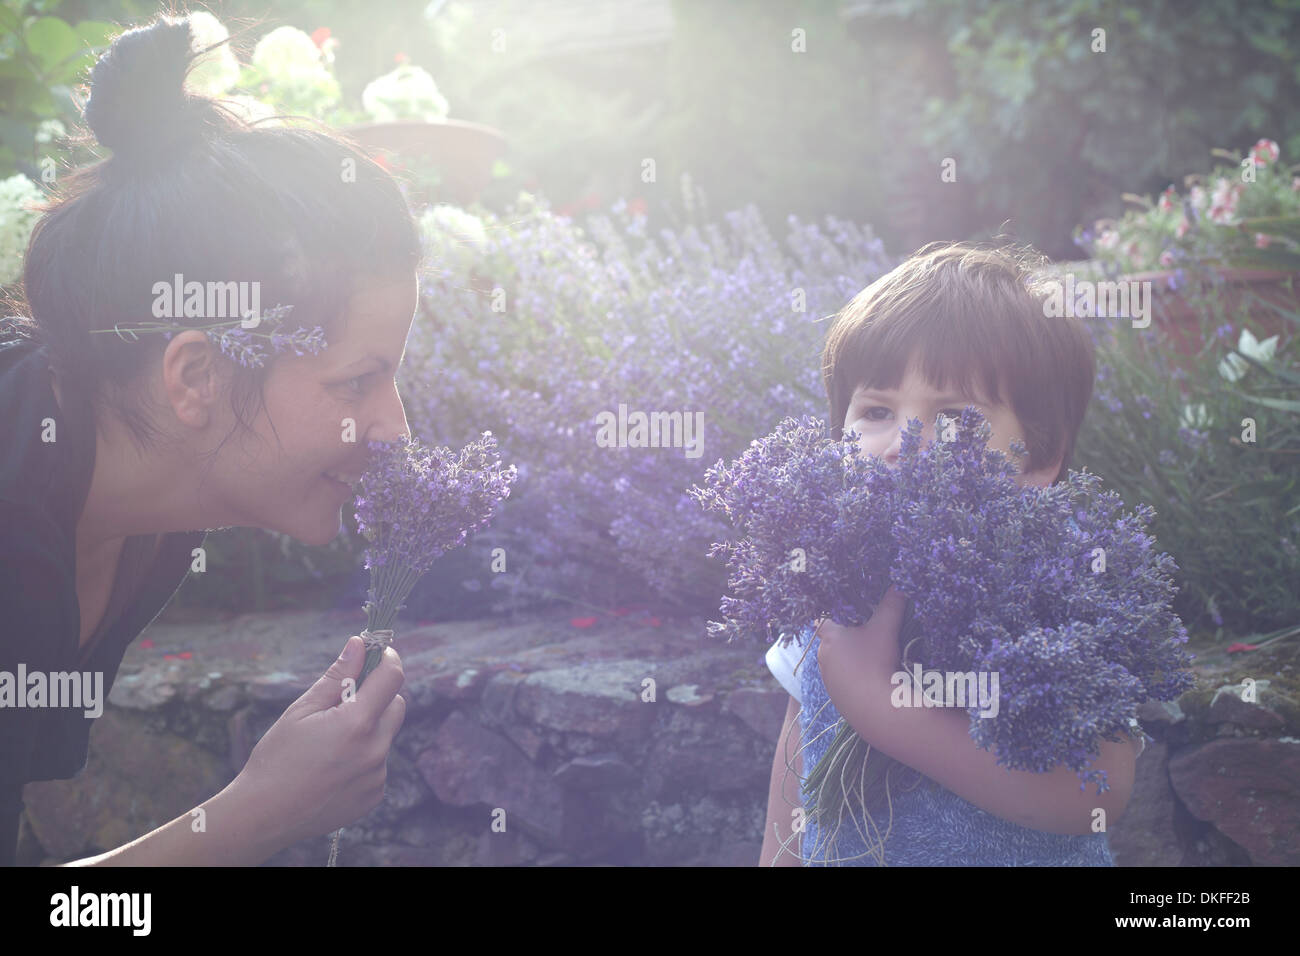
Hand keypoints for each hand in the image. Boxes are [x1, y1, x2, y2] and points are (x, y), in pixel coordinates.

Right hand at [228, 635, 406, 852]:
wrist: (263, 815)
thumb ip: (337, 676)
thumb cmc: (276, 758)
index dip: (387, 659)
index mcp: (357, 723)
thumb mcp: (302, 710)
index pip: (392, 678)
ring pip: (385, 736)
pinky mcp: (374, 795)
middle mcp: (375, 750)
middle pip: (396, 706)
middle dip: (377, 697)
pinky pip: (378, 764)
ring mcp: (377, 776)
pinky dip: (363, 757)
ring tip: (329, 744)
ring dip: (368, 729)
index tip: (377, 653)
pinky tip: (332, 768)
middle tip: (343, 702)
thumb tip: (358, 644)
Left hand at [817, 585, 907, 691]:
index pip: (822, 619)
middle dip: (849, 637)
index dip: (834, 614)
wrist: (877, 708)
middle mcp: (822, 658)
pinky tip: (872, 679)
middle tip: (868, 635)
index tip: (848, 614)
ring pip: (838, 663)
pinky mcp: (837, 698)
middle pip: (832, 641)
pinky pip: (844, 682)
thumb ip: (891, 604)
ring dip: (852, 660)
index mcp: (829, 638)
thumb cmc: (876, 662)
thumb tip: (898, 585)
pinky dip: (855, 678)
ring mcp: (828, 680)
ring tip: (874, 660)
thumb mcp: (886, 629)